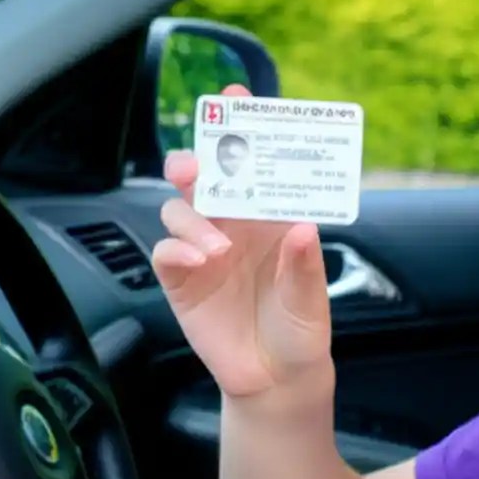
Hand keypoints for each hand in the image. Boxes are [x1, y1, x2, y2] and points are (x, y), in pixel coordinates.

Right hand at [152, 84, 332, 399]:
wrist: (276, 380)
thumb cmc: (300, 329)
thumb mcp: (312, 300)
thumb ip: (305, 267)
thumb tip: (303, 228)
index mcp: (271, 217)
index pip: (255, 163)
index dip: (244, 128)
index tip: (236, 98)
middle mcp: (234, 225)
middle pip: (206, 177)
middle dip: (196, 161)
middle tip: (196, 166)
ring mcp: (204, 250)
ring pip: (180, 209)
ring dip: (191, 216)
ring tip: (218, 247)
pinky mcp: (181, 280)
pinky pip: (166, 252)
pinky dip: (177, 249)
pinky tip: (199, 262)